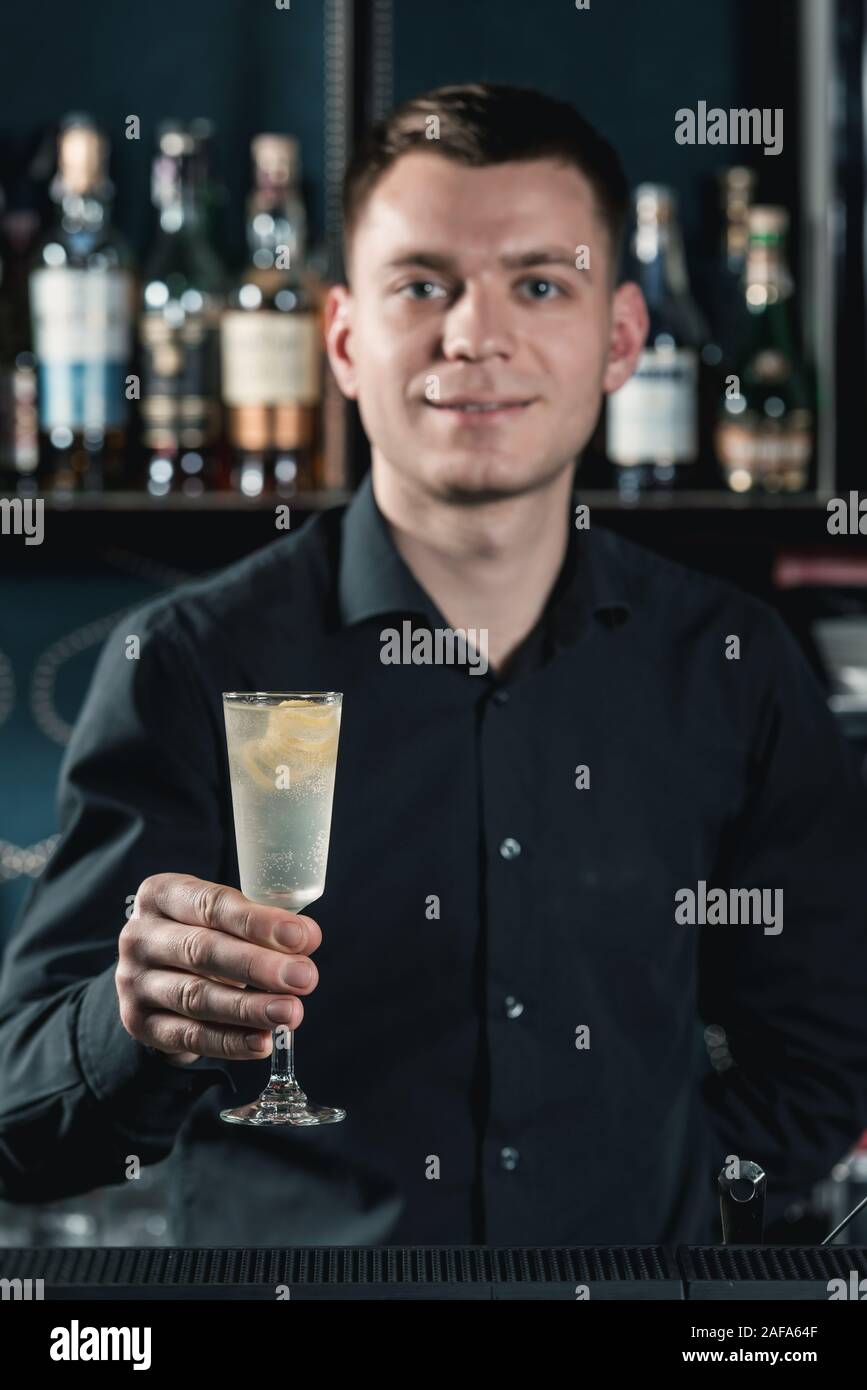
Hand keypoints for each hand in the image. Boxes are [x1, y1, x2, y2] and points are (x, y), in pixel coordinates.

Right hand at [117, 873, 320, 1065]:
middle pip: (202, 951)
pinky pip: (188, 1036)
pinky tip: (262, 1042)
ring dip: (248, 1008)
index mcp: (160, 894)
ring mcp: (133, 982)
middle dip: (259, 966)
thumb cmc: (203, 932)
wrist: (154, 972)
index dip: (258, 922)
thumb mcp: (223, 916)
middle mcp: (140, 936)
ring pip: (195, 997)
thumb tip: (306, 939)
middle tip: (304, 977)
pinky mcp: (138, 1023)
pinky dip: (230, 1041)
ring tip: (290, 1012)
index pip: (211, 905)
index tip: (302, 937)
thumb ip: (261, 926)